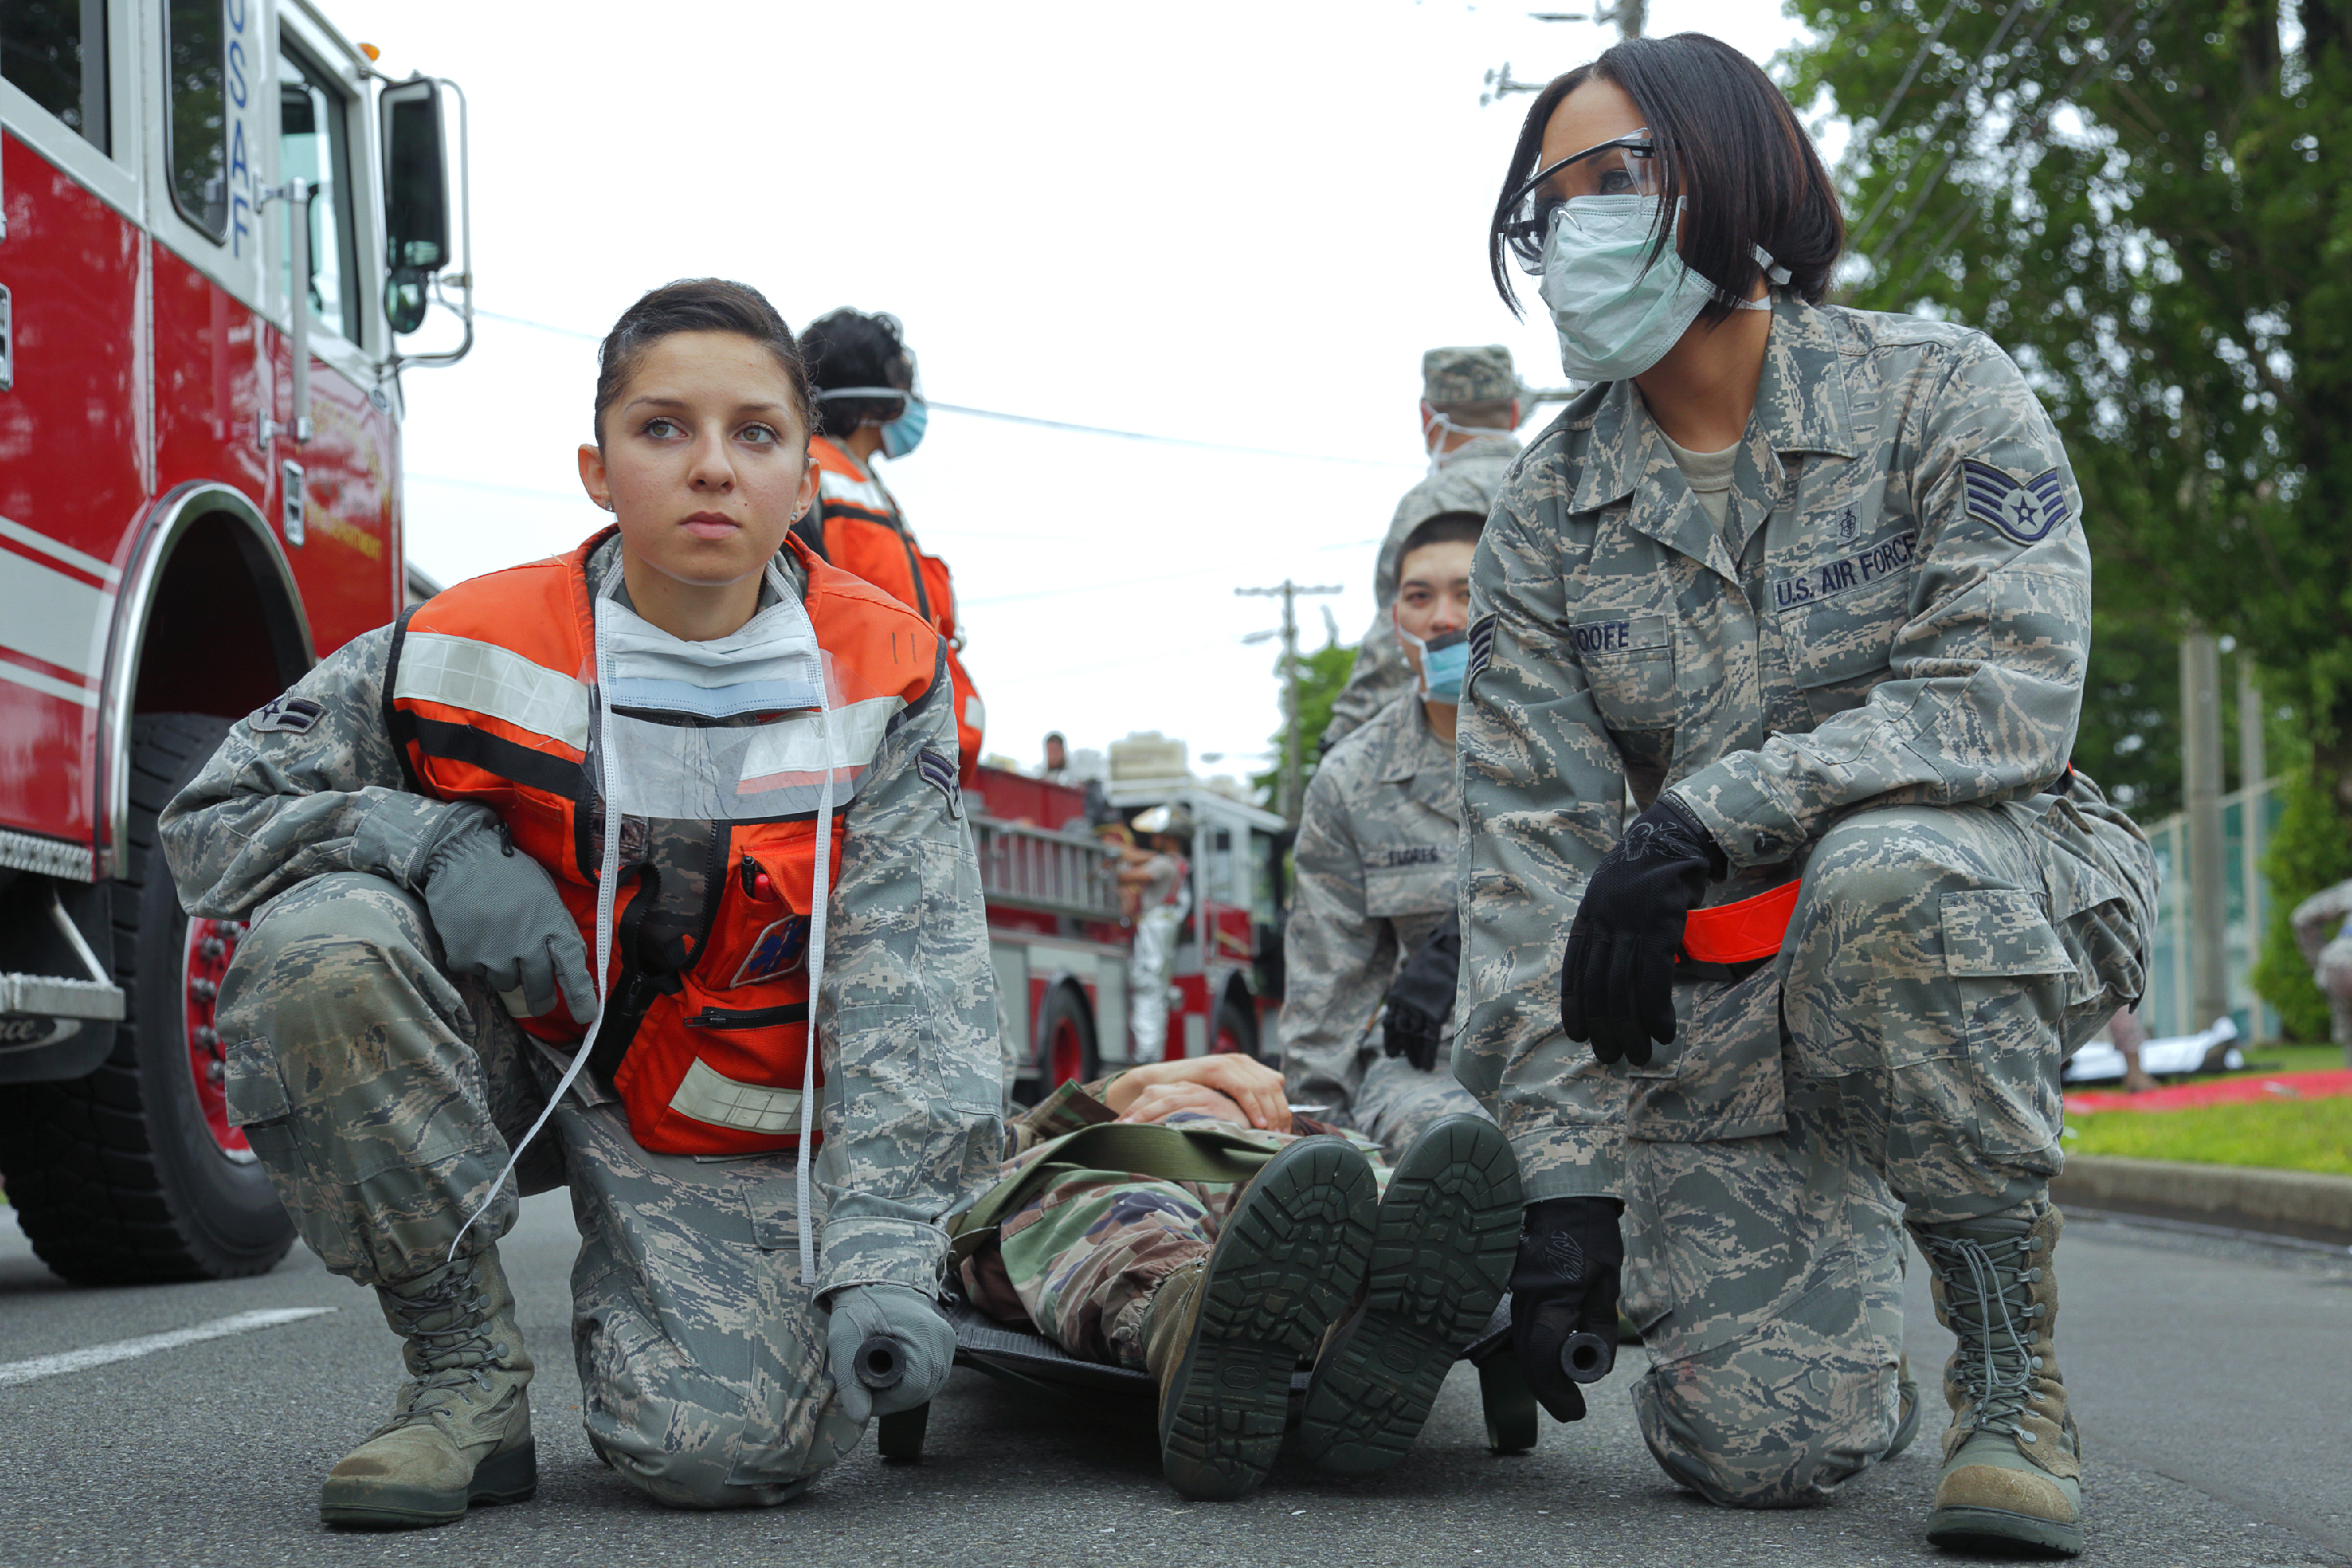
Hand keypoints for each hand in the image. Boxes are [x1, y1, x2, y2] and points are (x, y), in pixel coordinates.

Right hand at [416, 813, 595, 1021]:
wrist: (461, 857)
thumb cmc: (509, 873)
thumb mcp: (546, 896)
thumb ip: (556, 929)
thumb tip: (568, 960)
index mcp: (552, 928)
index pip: (574, 972)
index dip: (582, 998)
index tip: (586, 1017)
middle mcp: (526, 947)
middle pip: (539, 991)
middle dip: (541, 999)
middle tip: (540, 1000)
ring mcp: (494, 956)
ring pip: (506, 983)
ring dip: (504, 970)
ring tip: (496, 940)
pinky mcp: (465, 958)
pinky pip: (475, 974)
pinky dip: (475, 960)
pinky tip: (474, 935)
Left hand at [825, 1284, 954, 1423]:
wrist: (875, 1278)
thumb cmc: (858, 1305)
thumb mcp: (845, 1340)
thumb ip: (850, 1379)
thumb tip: (859, 1417)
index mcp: (922, 1334)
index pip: (914, 1389)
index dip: (888, 1403)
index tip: (864, 1399)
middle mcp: (942, 1337)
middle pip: (925, 1390)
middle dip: (895, 1399)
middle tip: (868, 1393)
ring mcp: (947, 1339)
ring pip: (931, 1385)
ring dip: (906, 1392)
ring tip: (879, 1384)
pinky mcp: (946, 1340)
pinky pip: (935, 1373)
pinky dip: (916, 1380)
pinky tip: (896, 1376)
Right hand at [1103, 1055, 1288, 1129]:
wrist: (1159, 1084)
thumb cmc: (1191, 1096)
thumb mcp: (1222, 1098)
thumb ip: (1243, 1103)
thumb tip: (1269, 1126)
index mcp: (1248, 1066)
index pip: (1276, 1087)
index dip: (1284, 1110)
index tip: (1284, 1133)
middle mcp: (1242, 1061)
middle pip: (1273, 1088)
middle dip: (1280, 1114)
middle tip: (1280, 1138)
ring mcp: (1230, 1062)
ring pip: (1262, 1088)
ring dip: (1270, 1113)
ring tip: (1271, 1134)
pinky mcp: (1216, 1068)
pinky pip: (1243, 1089)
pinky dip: (1253, 1107)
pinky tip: (1258, 1123)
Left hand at [1382, 909, 1459, 1072]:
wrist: (1445, 951)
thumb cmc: (1433, 956)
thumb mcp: (1414, 965)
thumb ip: (1408, 974)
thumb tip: (1404, 965)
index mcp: (1397, 994)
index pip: (1390, 1022)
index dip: (1390, 1038)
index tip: (1391, 1051)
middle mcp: (1404, 1004)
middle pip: (1402, 1032)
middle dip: (1402, 1048)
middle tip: (1402, 1060)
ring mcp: (1418, 1009)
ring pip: (1414, 1038)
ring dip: (1415, 1053)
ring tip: (1417, 1066)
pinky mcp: (1434, 1013)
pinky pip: (1428, 1038)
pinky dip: (1427, 1053)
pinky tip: (1426, 1065)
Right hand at [1509, 1197, 1624, 1422]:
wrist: (1562, 1195)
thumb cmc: (1591, 1233)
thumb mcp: (1607, 1280)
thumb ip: (1600, 1323)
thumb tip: (1596, 1364)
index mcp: (1552, 1298)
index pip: (1544, 1357)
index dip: (1557, 1392)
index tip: (1575, 1413)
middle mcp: (1526, 1300)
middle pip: (1528, 1358)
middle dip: (1548, 1390)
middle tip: (1571, 1410)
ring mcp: (1517, 1294)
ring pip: (1521, 1345)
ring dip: (1540, 1372)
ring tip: (1564, 1390)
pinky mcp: (1519, 1289)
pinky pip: (1521, 1329)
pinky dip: (1534, 1351)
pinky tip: (1552, 1358)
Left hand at [1558, 794, 1722, 1065]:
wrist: (1673, 834)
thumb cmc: (1645, 872)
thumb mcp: (1612, 899)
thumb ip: (1608, 933)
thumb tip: (1612, 974)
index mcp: (1587, 917)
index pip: (1574, 970)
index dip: (1574, 1006)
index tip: (1578, 1035)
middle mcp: (1603, 921)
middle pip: (1597, 986)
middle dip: (1603, 1027)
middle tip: (1611, 1057)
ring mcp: (1630, 922)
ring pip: (1623, 987)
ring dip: (1631, 1027)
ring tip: (1639, 1053)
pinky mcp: (1660, 923)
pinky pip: (1654, 976)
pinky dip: (1657, 1009)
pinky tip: (1663, 1030)